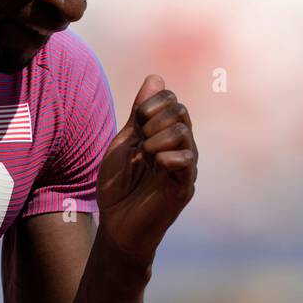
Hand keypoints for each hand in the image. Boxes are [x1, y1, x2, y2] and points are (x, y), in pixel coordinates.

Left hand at [97, 74, 197, 263]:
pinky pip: (186, 161)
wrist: (115, 225)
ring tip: (145, 155)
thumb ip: (140, 113)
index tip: (137, 122)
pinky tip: (155, 164)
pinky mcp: (182, 188)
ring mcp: (183, 168)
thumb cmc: (119, 185)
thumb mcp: (125, 142)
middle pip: (179, 112)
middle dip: (154, 118)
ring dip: (157, 137)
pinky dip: (168, 156)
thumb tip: (156, 77)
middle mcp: (180, 148)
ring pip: (182, 132)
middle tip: (140, 140)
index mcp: (165, 135)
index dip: (152, 103)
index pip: (172, 100)